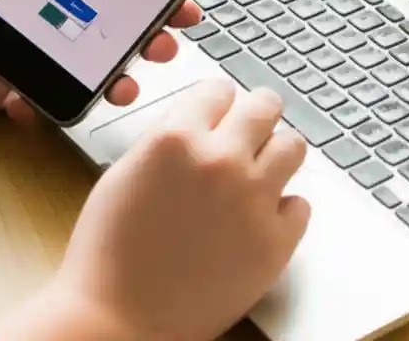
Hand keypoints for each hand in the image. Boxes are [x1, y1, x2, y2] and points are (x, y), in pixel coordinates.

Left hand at [0, 0, 200, 120]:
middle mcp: (54, 12)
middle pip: (116, 25)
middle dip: (151, 34)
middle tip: (168, 40)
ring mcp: (39, 52)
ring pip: (93, 68)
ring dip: (119, 78)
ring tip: (127, 83)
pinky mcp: (17, 86)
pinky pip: (47, 100)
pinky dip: (53, 106)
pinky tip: (47, 102)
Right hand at [0, 80, 310, 339]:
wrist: (117, 320)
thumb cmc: (108, 254)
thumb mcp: (124, 174)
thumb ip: (167, 141)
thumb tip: (199, 124)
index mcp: (176, 138)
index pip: (219, 89)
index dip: (216, 102)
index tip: (219, 112)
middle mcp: (220, 160)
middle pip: (265, 106)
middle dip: (257, 113)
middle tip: (253, 126)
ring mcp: (253, 200)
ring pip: (293, 146)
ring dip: (276, 154)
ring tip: (260, 170)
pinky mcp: (276, 241)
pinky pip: (300, 204)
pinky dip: (283, 208)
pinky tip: (259, 218)